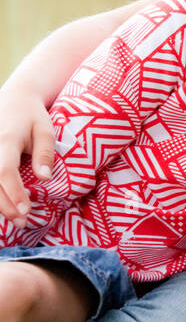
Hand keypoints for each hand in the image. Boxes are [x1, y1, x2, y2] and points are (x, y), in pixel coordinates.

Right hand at [0, 87, 55, 221]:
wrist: (14, 99)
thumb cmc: (32, 115)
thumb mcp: (45, 130)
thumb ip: (45, 153)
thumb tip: (45, 178)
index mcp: (6, 139)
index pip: (5, 171)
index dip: (13, 193)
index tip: (25, 210)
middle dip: (5, 206)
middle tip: (22, 222)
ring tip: (15, 219)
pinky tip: (5, 206)